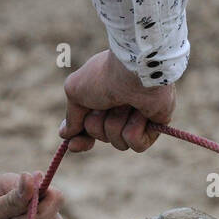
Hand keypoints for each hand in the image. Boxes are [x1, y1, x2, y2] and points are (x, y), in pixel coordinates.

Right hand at [60, 50, 175, 152]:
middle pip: (102, 136)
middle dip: (99, 124)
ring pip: (119, 143)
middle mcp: (120, 109)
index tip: (74, 145)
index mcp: (102, 99)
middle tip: (106, 104)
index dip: (81, 138)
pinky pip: (136, 145)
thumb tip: (65, 134)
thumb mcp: (75, 92)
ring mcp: (138, 118)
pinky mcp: (154, 127)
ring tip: (126, 104)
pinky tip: (140, 113)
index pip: (89, 128)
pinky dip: (134, 130)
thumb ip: (71, 116)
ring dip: (116, 124)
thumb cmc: (104, 78)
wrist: (135, 72)